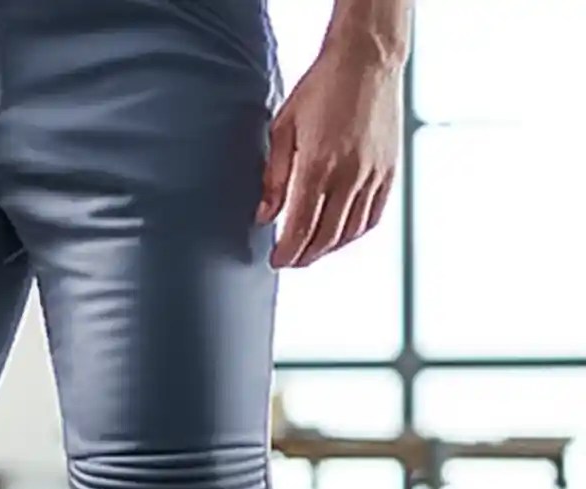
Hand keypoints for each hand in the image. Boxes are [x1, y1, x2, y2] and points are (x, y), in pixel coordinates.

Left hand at [257, 42, 402, 268]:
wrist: (365, 62)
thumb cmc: (320, 90)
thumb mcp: (283, 129)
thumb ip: (274, 176)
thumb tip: (264, 215)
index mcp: (318, 166)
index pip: (300, 226)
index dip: (287, 251)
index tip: (276, 261)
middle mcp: (350, 176)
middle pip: (326, 236)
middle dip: (305, 256)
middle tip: (289, 262)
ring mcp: (374, 175)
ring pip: (351, 231)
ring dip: (329, 248)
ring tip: (310, 252)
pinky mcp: (390, 171)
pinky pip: (373, 216)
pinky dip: (355, 233)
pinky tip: (340, 236)